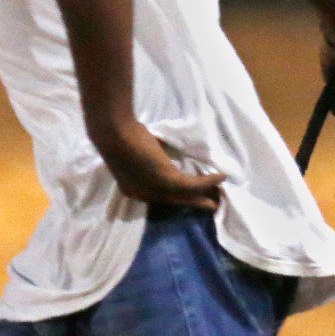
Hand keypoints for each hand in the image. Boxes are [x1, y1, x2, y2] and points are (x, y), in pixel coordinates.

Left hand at [90, 115, 224, 209]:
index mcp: (133, 189)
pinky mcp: (166, 179)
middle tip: (211, 205)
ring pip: (186, 195)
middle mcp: (144, 194)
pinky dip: (208, 181)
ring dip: (205, 194)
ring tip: (219, 195)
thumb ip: (151, 161)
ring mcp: (155, 188)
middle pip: (174, 201)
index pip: (159, 197)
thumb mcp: (137, 154)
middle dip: (194, 202)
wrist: (114, 131)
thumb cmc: (122, 136)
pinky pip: (192, 184)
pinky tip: (220, 177)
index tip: (190, 196)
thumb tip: (165, 157)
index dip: (177, 196)